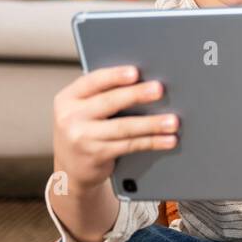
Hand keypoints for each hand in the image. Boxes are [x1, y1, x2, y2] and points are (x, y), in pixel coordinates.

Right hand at [52, 65, 178, 191]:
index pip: (93, 81)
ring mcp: (82, 137)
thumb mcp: (83, 110)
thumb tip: (144, 82)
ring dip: (152, 124)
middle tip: (159, 90)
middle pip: (109, 102)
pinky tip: (168, 139)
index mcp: (68, 97)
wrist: (70, 168)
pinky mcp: (96, 155)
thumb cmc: (84, 130)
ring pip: (123, 127)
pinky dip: (152, 142)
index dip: (115, 76)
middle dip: (137, 95)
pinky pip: (130, 145)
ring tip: (173, 121)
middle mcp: (71, 116)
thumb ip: (102, 95)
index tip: (135, 72)